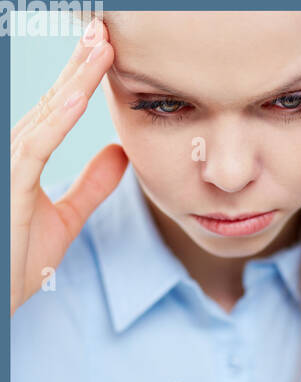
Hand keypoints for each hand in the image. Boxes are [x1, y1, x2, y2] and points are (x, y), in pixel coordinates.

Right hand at [10, 17, 127, 315]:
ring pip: (42, 115)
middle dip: (79, 67)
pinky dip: (55, 122)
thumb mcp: (64, 220)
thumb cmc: (15, 262)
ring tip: (99, 50)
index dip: (81, 78)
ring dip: (72, 82)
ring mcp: (7, 168)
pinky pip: (31, 149)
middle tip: (104, 30)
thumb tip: (119, 155)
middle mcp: (12, 154)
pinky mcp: (8, 187)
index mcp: (26, 159)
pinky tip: (76, 99)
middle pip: (49, 102)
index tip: (107, 49)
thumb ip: (91, 187)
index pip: (56, 110)